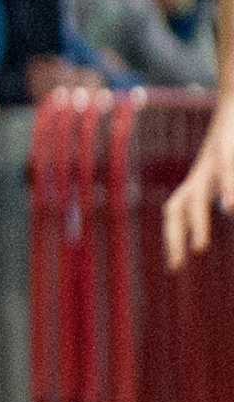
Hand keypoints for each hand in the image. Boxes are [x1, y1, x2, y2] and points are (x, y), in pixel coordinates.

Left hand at [164, 101, 233, 268]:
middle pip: (179, 205)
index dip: (173, 236)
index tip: (174, 266)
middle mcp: (202, 170)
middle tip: (176, 265)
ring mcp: (215, 157)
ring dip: (197, 221)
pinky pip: (228, 169)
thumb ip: (226, 188)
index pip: (178, 209)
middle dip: (175, 236)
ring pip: (198, 193)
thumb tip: (229, 207)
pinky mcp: (229, 145)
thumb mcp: (224, 165)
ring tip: (198, 248)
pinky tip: (229, 207)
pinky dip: (228, 188)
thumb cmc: (233, 135)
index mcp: (202, 176)